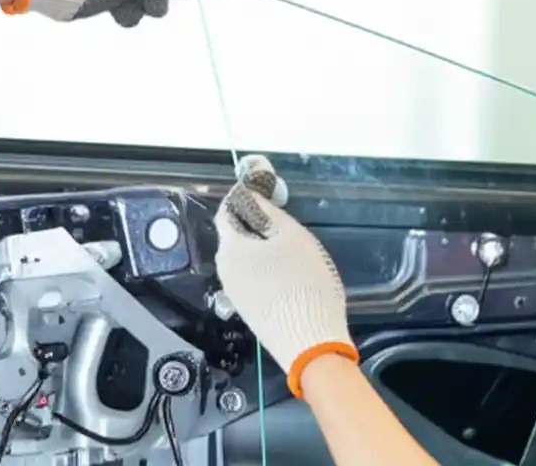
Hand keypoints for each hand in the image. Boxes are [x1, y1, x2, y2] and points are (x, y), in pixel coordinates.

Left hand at [213, 155, 357, 397]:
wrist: (311, 343)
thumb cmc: (303, 282)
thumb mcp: (292, 236)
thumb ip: (268, 212)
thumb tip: (250, 197)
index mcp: (230, 249)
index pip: (227, 211)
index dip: (244, 197)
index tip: (266, 191)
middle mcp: (224, 271)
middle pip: (236, 237)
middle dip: (256, 224)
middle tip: (286, 222)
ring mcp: (235, 294)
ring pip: (246, 259)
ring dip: (263, 249)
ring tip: (292, 249)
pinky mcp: (249, 311)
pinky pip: (253, 279)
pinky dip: (267, 269)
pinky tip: (290, 275)